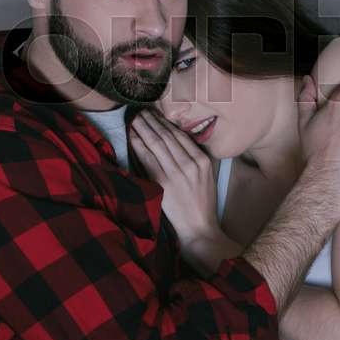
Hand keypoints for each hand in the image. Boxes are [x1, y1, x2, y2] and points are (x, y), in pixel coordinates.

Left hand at [128, 109, 218, 246]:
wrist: (199, 229)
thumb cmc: (202, 204)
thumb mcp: (207, 178)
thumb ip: (195, 159)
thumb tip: (177, 142)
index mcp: (202, 161)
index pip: (180, 135)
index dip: (165, 122)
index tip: (155, 113)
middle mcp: (190, 164)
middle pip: (167, 136)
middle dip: (152, 121)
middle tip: (141, 110)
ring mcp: (176, 173)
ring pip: (157, 143)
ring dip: (144, 128)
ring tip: (135, 118)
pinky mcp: (163, 183)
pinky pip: (148, 158)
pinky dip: (139, 145)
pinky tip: (133, 136)